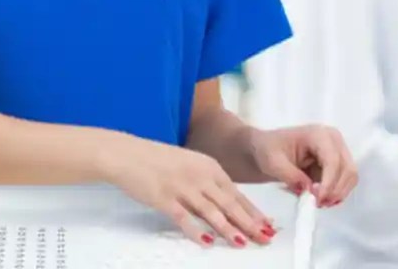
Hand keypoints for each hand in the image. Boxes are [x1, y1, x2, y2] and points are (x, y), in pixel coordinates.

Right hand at [101, 133, 274, 247]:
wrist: (129, 154)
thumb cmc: (160, 161)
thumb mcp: (192, 164)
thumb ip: (210, 182)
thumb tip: (229, 203)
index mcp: (210, 168)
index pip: (237, 194)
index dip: (254, 211)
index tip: (268, 224)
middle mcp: (201, 177)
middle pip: (230, 204)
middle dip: (250, 223)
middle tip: (265, 237)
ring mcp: (183, 188)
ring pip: (211, 212)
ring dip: (228, 229)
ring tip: (242, 242)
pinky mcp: (164, 198)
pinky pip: (183, 218)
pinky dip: (196, 231)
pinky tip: (207, 242)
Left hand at [247, 126, 357, 208]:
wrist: (267, 149)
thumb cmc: (269, 150)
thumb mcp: (273, 162)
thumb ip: (290, 175)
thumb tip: (309, 190)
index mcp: (319, 134)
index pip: (333, 160)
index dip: (328, 183)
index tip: (316, 200)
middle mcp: (334, 141)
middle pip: (348, 169)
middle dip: (335, 190)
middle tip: (318, 204)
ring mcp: (338, 152)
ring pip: (350, 177)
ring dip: (338, 193)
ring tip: (318, 203)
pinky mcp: (337, 164)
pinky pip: (345, 182)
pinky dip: (337, 193)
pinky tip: (322, 200)